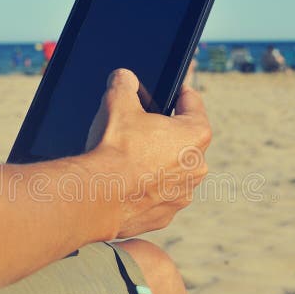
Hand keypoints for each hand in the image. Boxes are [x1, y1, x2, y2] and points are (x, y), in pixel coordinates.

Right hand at [86, 68, 210, 237]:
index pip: (193, 104)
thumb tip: (124, 77)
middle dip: (166, 133)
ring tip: (132, 158)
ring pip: (174, 172)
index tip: (176, 91)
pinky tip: (127, 183)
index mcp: (195, 135)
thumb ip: (124, 84)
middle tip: (143, 127)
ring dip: (159, 164)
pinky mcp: (165, 216)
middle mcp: (197, 167)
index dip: (181, 93)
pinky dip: (147, 189)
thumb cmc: (115, 148)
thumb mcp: (117, 102)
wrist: (98, 195)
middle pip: (185, 141)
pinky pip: (160, 196)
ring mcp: (182, 195)